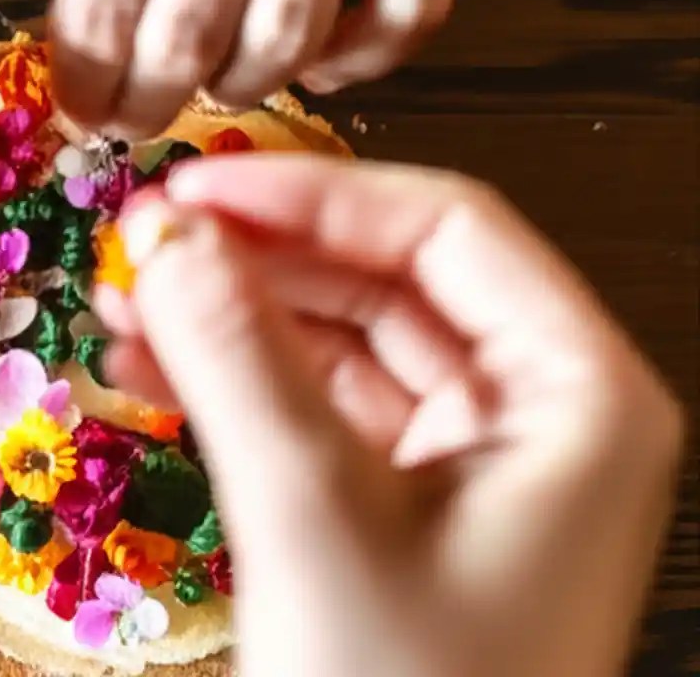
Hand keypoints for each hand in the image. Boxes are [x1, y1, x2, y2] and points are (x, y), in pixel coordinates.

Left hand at [50, 0, 457, 135]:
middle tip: (132, 117)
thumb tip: (73, 21)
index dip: (87, 78)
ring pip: (289, 39)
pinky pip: (408, 12)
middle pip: (189, 40)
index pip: (106, 11)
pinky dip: (363, 55)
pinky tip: (320, 62)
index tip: (81, 105)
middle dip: (148, 100)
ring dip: (243, 84)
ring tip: (214, 83)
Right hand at [102, 157, 681, 675]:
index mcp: (577, 398)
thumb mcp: (316, 518)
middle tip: (149, 241)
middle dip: (261, 260)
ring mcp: (470, 468)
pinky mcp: (404, 512)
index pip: (446, 234)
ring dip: (235, 321)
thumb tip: (169, 240)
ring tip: (130, 303)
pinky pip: (319, 415)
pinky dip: (239, 387)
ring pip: (343, 350)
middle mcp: (536, 419)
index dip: (315, 196)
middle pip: (388, 285)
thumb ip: (240, 363)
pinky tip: (155, 367)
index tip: (200, 188)